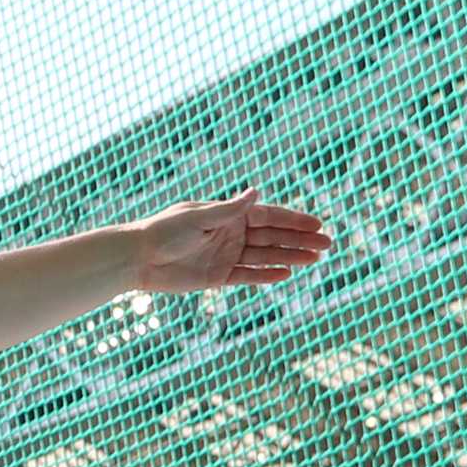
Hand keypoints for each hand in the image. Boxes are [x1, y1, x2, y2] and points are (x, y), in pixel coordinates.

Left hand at [134, 188, 333, 291]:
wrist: (138, 258)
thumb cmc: (165, 231)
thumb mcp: (199, 217)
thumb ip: (230, 209)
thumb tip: (256, 191)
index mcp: (229, 214)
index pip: (270, 216)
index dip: (295, 221)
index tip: (318, 225)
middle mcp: (231, 233)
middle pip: (273, 236)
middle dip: (300, 239)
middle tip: (328, 244)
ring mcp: (226, 254)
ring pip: (265, 255)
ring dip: (290, 256)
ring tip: (315, 259)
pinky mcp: (217, 276)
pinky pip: (248, 275)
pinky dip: (266, 274)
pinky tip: (287, 273)